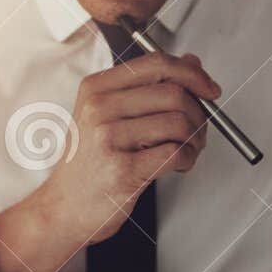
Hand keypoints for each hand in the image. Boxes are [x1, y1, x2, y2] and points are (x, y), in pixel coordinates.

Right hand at [0, 48, 217, 271]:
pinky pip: (176, 153)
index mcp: (95, 89)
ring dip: (195, 139)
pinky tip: (178, 164)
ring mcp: (108, 140)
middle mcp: (98, 109)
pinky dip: (188, 159)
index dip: (192, 74)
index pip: (156, 64)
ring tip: (187, 150)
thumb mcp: (107, 116)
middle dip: (198, 113)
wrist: (62, 209)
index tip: (209, 89)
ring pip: (179, 123)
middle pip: (173, 93)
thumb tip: (191, 62)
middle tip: (198, 130)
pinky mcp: (123, 170)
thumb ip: (148, 88)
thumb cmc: (86, 165)